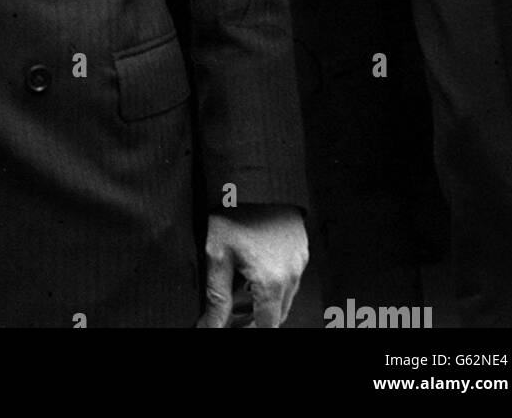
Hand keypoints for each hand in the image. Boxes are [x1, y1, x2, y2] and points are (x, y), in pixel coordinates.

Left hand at [198, 205, 306, 327]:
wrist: (256, 180)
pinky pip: (291, 277)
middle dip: (256, 319)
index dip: (249, 330)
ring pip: (285, 297)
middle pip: (277, 315)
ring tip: (239, 290)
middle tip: (231, 312)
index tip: (232, 327)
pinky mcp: (301, 249)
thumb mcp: (217, 255)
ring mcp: (299, 262)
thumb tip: (210, 327)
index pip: (267, 326)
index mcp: (271, 283)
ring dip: (266, 302)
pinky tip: (254, 269)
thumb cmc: (234, 213)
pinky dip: (275, 283)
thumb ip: (217, 298)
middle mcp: (291, 277)